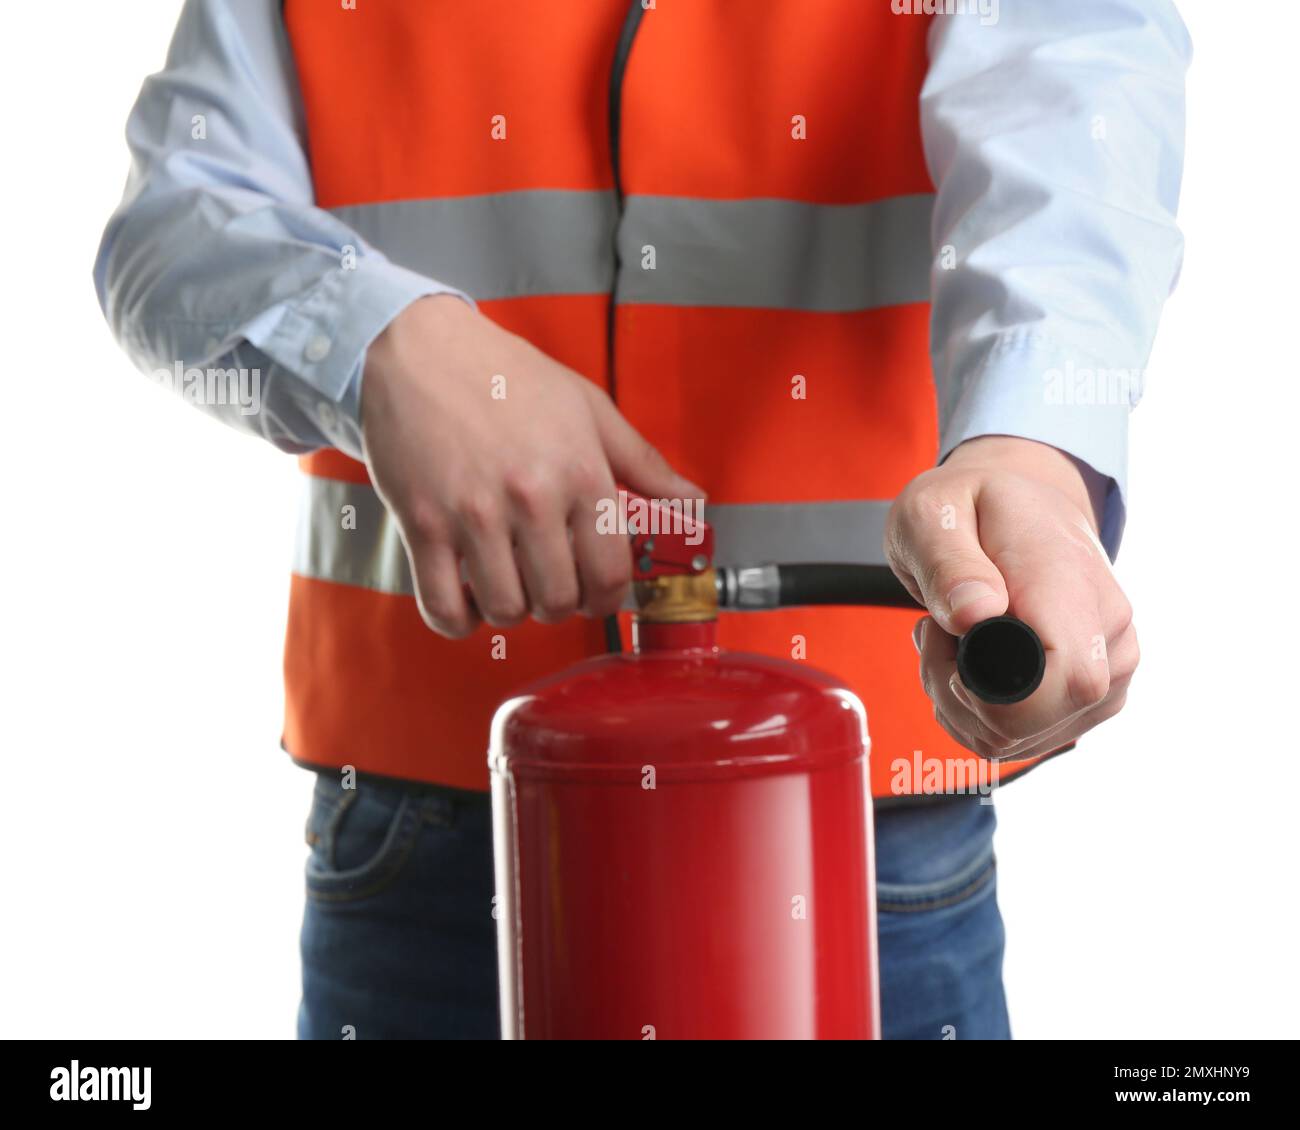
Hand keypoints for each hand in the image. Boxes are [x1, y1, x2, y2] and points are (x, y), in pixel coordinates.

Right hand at [360, 295, 700, 637]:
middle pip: (559, 601)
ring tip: (509, 583)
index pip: (611, 573)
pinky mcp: (422, 525)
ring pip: (505, 610)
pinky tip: (466, 599)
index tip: (596, 593)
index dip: (607, 597)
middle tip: (550, 585)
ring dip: (511, 610)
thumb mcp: (588, 407)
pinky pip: (441, 607)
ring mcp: (473, 515)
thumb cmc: (504, 375)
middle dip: (560, 605)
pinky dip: (458, 621)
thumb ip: (643, 462)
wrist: (419, 348)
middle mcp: (531, 498)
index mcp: (580, 472)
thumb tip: (691, 502)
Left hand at [884, 435, 1136, 760]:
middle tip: (938, 628)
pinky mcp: (1090, 702)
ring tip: (952, 633)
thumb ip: (949, 562)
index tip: (952, 642)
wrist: (1021, 504)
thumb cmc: (973, 506)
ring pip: (1011, 740)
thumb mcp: (934, 512)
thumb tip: (975, 614)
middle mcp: (1110, 638)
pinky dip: (972, 711)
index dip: (993, 693)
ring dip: (956, 700)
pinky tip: (968, 659)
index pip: (1068, 682)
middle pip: (1024, 724)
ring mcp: (1108, 676)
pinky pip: (1013, 740)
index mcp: (1076, 587)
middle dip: (956, 692)